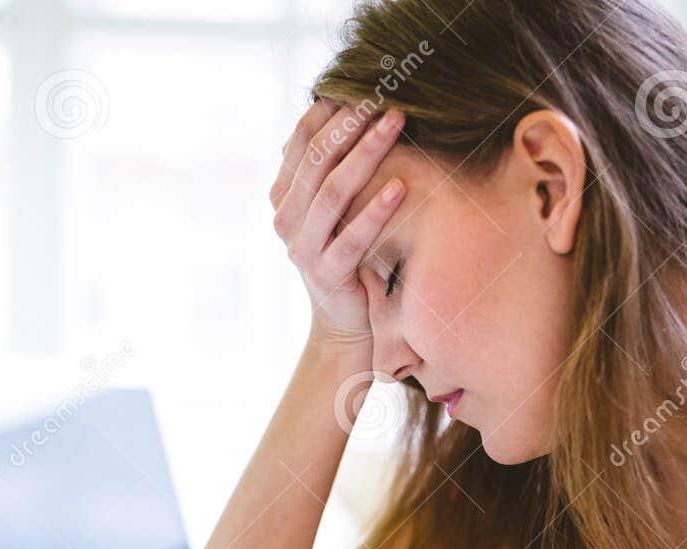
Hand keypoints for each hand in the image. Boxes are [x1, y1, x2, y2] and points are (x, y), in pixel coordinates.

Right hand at [270, 99, 407, 344]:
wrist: (346, 324)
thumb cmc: (351, 258)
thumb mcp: (338, 211)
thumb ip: (335, 172)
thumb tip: (357, 114)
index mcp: (284, 199)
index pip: (300, 142)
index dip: (328, 112)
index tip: (361, 86)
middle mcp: (286, 220)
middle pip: (315, 160)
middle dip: (350, 124)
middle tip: (384, 97)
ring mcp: (303, 249)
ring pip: (330, 192)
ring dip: (366, 154)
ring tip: (396, 125)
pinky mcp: (327, 275)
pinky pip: (352, 238)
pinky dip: (376, 211)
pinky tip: (401, 186)